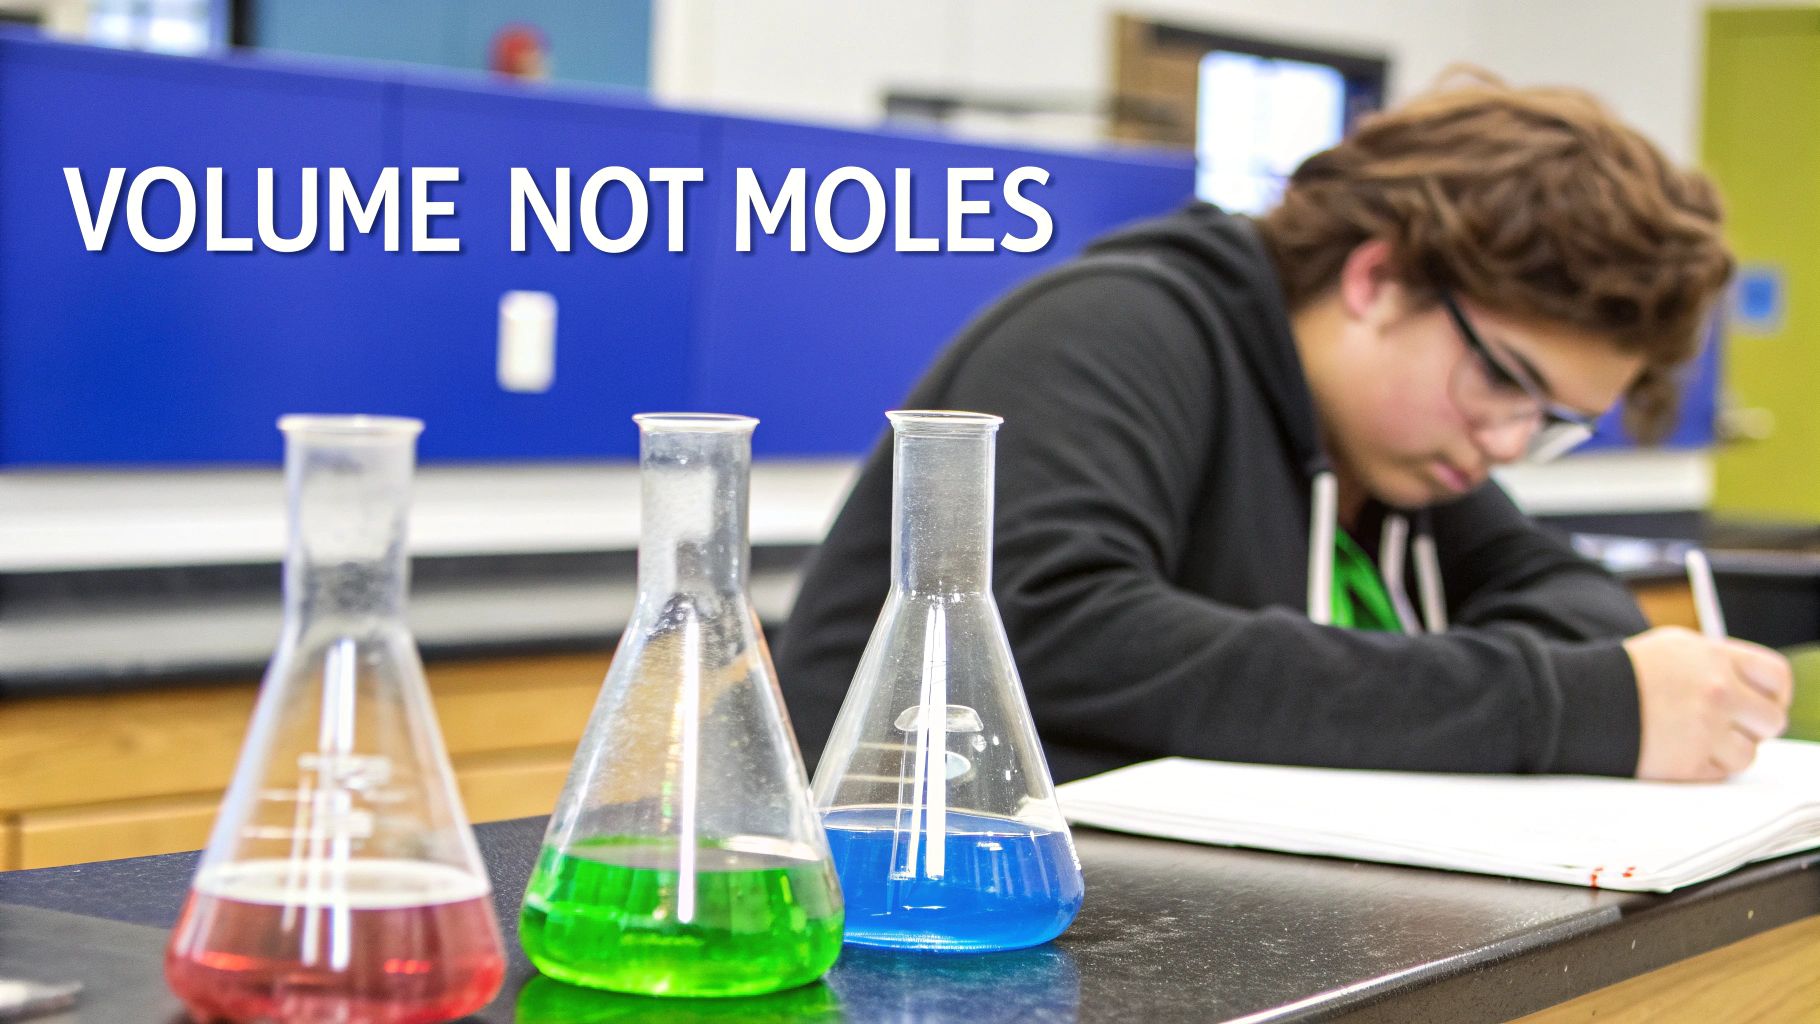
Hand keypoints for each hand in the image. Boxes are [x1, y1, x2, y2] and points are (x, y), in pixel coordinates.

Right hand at [1625, 626, 1792, 779]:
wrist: (1578, 702)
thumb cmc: (1621, 674)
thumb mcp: (1673, 649)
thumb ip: (1718, 662)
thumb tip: (1753, 686)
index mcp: (1714, 658)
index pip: (1775, 677)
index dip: (1774, 694)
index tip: (1761, 703)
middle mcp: (1717, 691)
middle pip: (1771, 720)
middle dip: (1754, 727)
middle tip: (1729, 727)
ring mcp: (1705, 729)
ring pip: (1749, 754)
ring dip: (1728, 751)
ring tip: (1697, 740)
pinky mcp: (1689, 763)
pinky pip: (1720, 773)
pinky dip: (1705, 766)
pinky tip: (1679, 750)